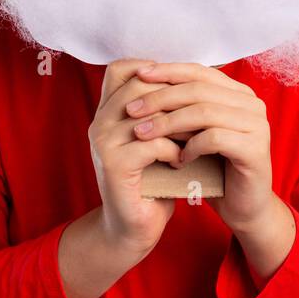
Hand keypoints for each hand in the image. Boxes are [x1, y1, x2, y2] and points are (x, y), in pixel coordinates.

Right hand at [87, 59, 183, 256]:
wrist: (132, 229)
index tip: (185, 88)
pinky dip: (174, 150)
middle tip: (199, 114)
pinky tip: (181, 162)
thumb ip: (162, 111)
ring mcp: (103, 143)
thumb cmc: (151, 181)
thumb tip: (196, 79)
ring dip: (180, 125)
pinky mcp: (114, 165)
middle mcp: (99, 122)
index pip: (122, 68)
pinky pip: (152, 144)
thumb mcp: (155, 139)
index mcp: (106, 111)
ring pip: (150, 113)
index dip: (155, 70)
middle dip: (176, 98)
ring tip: (196, 138)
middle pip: (140, 85)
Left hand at [125, 62, 273, 232]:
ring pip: (204, 112)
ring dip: (168, 123)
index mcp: (238, 93)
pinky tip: (177, 159)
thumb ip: (182, 107)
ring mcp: (258, 125)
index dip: (167, 71)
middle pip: (198, 89)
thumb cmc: (215, 168)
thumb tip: (143, 82)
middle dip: (160, 98)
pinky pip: (214, 138)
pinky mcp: (255, 149)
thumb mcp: (195, 131)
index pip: (199, 71)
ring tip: (142, 134)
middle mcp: (252, 104)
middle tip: (132, 110)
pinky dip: (191, 146)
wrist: (243, 207)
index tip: (138, 76)